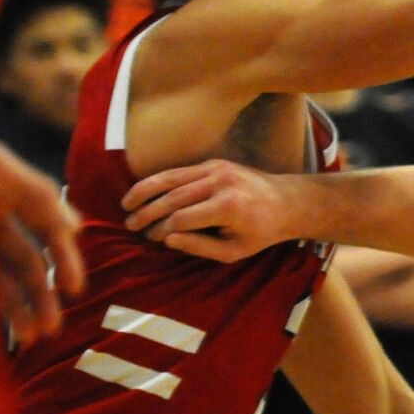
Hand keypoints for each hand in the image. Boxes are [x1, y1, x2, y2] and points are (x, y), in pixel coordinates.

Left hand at [0, 138, 84, 343]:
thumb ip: (41, 194)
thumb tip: (77, 228)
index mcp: (7, 192)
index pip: (48, 228)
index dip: (65, 257)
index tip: (73, 289)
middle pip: (27, 262)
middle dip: (43, 294)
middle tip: (54, 326)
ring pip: (4, 280)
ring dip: (23, 310)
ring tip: (35, 336)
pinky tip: (10, 328)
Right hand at [122, 160, 298, 262]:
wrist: (286, 202)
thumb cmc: (261, 232)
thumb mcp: (235, 251)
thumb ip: (201, 247)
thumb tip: (168, 239)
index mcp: (227, 207)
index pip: (183, 218)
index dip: (163, 230)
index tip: (151, 239)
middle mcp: (220, 183)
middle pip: (173, 197)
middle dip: (148, 212)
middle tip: (130, 225)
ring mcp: (216, 169)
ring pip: (171, 178)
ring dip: (145, 191)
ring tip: (126, 206)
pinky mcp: (214, 162)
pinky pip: (180, 171)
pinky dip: (159, 180)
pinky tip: (143, 191)